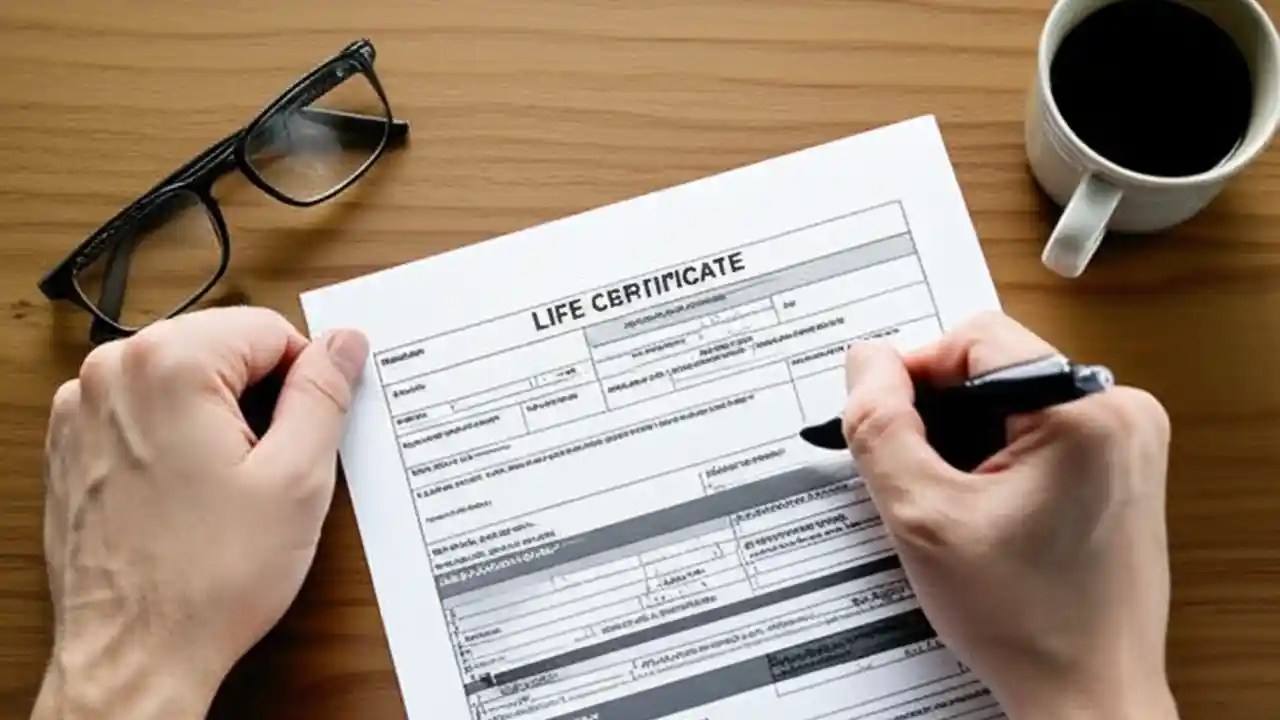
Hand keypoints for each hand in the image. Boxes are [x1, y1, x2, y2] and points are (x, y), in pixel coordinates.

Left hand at [32, 308, 368, 719]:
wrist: (135, 655)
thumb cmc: (208, 579)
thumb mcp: (296, 477)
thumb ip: (324, 394)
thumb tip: (344, 344)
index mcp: (168, 365)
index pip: (268, 329)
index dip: (305, 379)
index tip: (307, 430)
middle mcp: (111, 373)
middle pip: (220, 347)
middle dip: (257, 396)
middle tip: (270, 465)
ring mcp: (80, 410)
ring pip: (182, 378)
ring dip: (216, 416)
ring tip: (228, 486)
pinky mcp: (70, 445)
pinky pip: (142, 411)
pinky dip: (175, 437)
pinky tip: (192, 492)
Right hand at [842, 313, 1175, 719]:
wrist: (1088, 694)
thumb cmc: (1025, 623)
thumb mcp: (922, 518)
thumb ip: (881, 427)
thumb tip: (865, 361)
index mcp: (1087, 411)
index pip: (975, 338)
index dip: (913, 371)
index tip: (883, 421)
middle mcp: (1123, 411)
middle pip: (996, 365)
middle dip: (941, 410)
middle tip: (913, 473)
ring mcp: (1130, 439)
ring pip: (1014, 397)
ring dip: (968, 434)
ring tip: (949, 497)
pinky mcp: (1123, 465)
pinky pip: (1042, 426)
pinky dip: (999, 453)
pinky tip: (982, 506)